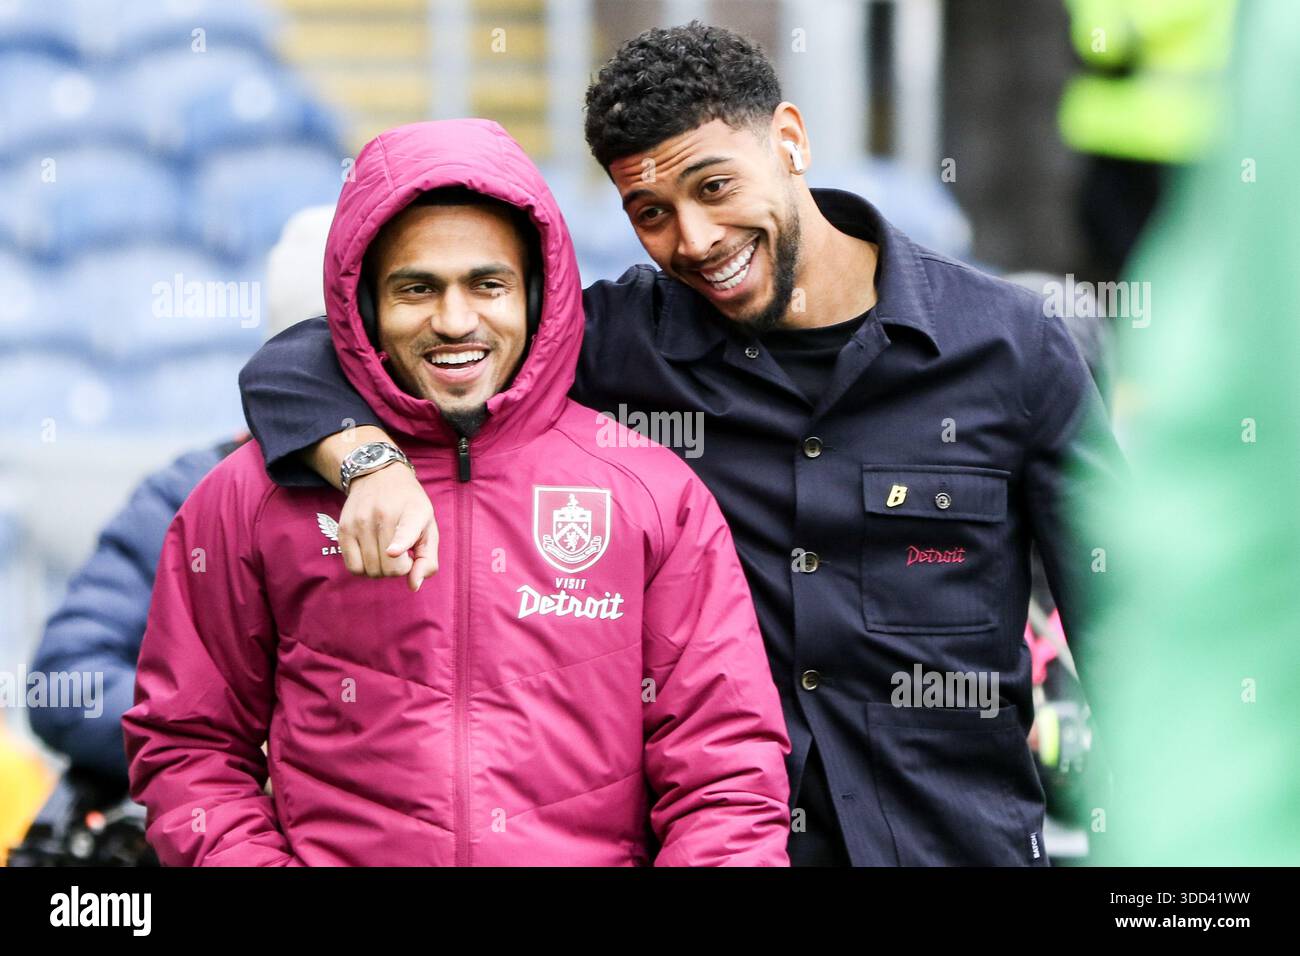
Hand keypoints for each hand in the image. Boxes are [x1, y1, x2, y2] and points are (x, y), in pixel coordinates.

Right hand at [338, 461, 438, 590]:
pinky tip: (372, 556)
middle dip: (399, 570)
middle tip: (402, 556)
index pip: (404, 531)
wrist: (379, 476)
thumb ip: (427, 559)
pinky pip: (353, 568)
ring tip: (387, 554)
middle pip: (389, 568)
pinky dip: (364, 569)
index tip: (392, 551)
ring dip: (382, 570)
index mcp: (412, 513)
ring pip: (371, 570)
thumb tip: (414, 585)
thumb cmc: (409, 506)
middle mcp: (383, 516)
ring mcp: (360, 523)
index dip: (399, 544)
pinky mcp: (343, 529)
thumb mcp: (428, 526)